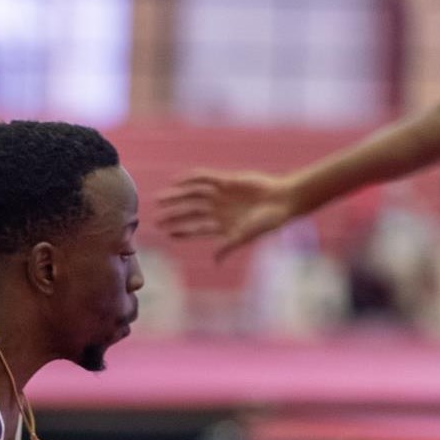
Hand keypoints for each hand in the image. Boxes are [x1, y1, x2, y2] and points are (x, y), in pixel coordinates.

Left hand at [157, 169, 299, 259]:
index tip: (165, 233)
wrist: (284, 200)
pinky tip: (176, 180)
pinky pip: (205, 178)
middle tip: (155, 218)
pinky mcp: (227, 181)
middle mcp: (218, 211)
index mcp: (222, 226)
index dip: (180, 231)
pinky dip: (190, 178)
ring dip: (176, 197)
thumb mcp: (247, 236)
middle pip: (189, 212)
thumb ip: (229, 246)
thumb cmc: (267, 222)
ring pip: (192, 195)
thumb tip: (215, 262)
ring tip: (159, 199)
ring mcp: (221, 195)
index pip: (195, 229)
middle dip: (172, 215)